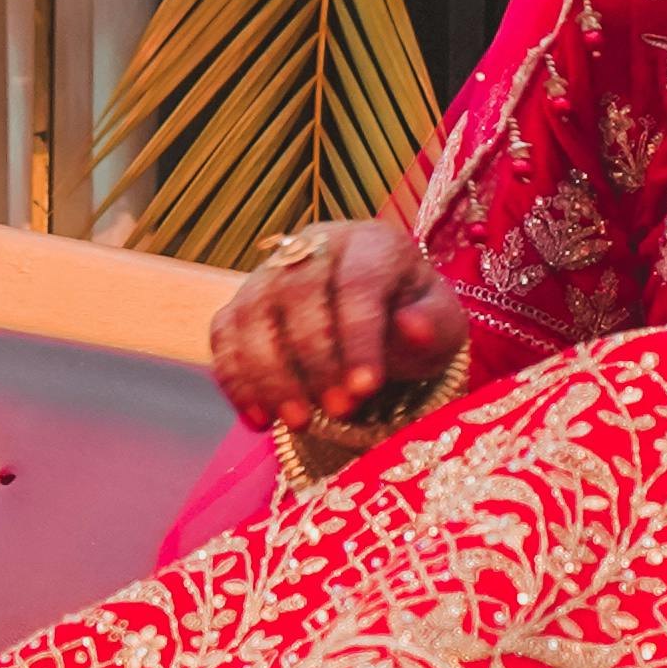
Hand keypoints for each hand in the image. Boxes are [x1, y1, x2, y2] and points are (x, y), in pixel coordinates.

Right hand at [208, 221, 460, 432]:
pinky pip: (224, 336)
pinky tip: (259, 419)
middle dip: (315, 360)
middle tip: (339, 412)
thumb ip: (433, 325)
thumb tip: (412, 327)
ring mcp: (269, 273)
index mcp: (371, 244)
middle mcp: (313, 247)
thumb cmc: (415, 321)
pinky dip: (236, 379)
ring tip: (298, 423)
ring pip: (252, 315)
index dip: (358, 336)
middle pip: (297, 294)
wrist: (382, 319)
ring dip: (270, 374)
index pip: (356, 282)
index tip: (366, 388)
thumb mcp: (442, 325)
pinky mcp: (241, 303)